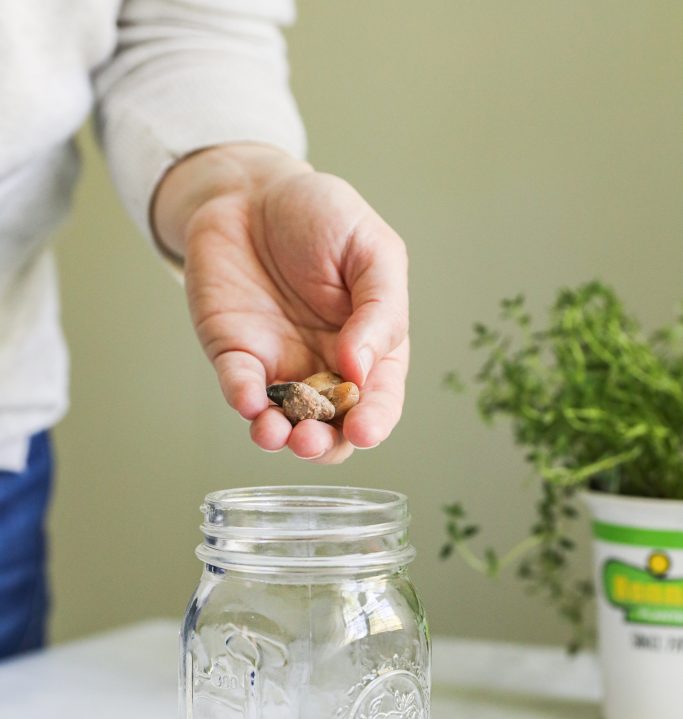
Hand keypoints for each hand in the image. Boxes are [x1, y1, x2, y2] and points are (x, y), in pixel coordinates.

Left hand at [152, 144, 408, 463]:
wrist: (251, 190)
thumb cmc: (321, 214)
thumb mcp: (372, 250)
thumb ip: (380, 308)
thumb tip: (359, 369)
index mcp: (372, 346)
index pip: (380, 400)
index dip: (375, 421)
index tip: (363, 431)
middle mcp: (327, 367)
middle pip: (332, 427)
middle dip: (323, 443)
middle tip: (311, 439)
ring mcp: (281, 365)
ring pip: (285, 422)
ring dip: (280, 436)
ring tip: (275, 433)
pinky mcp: (236, 355)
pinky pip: (241, 387)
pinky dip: (244, 400)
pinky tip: (250, 401)